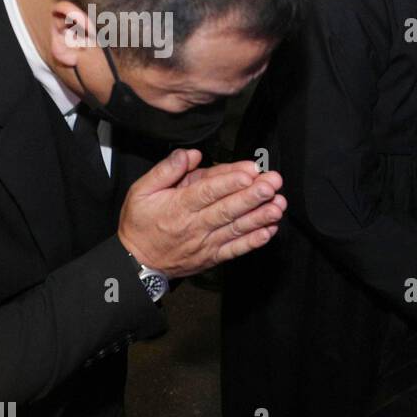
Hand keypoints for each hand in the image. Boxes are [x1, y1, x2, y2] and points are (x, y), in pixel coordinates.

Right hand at [117, 149, 285, 278]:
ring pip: (236, 229)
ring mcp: (206, 243)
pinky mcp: (213, 257)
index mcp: (178, 206)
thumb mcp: (141, 191)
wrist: (137, 262)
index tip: (250, 171)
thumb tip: (189, 154)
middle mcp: (194, 225)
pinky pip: (236, 249)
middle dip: (253, 196)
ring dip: (260, 217)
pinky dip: (254, 241)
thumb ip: (165, 170)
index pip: (207, 191)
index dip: (230, 181)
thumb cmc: (140, 223)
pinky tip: (270, 230)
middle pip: (227, 209)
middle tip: (272, 183)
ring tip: (279, 205)